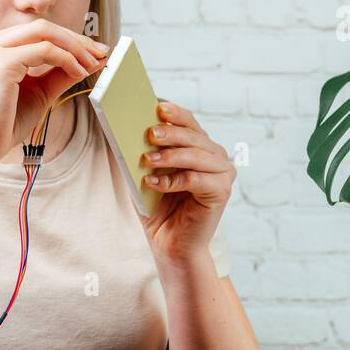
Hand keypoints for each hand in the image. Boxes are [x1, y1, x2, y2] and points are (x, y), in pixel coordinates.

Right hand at [0, 18, 108, 160]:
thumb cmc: (2, 124)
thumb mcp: (40, 92)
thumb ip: (61, 73)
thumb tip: (92, 60)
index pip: (36, 32)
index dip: (69, 39)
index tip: (94, 51)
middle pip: (42, 27)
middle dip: (76, 39)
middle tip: (101, 53)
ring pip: (45, 32)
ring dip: (75, 47)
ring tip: (92, 64)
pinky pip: (45, 50)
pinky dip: (67, 59)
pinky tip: (79, 73)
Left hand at [138, 101, 235, 268]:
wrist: (170, 243)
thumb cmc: (158, 207)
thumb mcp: (145, 174)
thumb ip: (142, 153)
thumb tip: (126, 131)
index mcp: (199, 146)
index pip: (189, 123)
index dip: (175, 114)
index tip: (158, 107)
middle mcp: (215, 156)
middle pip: (194, 136)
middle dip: (171, 133)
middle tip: (149, 133)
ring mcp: (222, 173)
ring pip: (197, 155)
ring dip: (170, 156)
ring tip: (147, 160)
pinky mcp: (221, 192)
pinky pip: (196, 179)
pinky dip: (174, 180)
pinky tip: (153, 183)